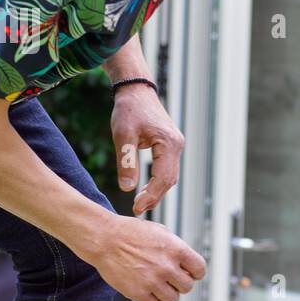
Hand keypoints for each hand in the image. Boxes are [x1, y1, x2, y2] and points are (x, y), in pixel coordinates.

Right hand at [85, 213, 206, 300]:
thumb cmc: (130, 233)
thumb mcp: (160, 232)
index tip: (187, 273)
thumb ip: (177, 248)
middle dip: (178, 283)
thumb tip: (188, 264)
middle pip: (187, 287)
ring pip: (173, 299)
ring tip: (155, 284)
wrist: (104, 238)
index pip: (200, 270)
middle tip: (167, 278)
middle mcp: (167, 266)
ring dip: (166, 294)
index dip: (194, 273)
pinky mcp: (137, 292)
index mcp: (176, 249)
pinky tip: (147, 293)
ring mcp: (153, 280)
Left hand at [111, 84, 183, 215]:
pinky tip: (145, 189)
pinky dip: (157, 181)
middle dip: (154, 197)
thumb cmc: (129, 110)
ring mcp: (175, 145)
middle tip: (137, 209)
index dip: (150, 195)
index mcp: (168, 143)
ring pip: (170, 176)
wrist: (136, 91)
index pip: (163, 177)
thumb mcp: (123, 135)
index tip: (136, 207)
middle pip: (170, 180)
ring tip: (139, 203)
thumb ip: (126, 162)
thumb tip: (127, 188)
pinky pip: (167, 168)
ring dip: (156, 191)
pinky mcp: (170, 145)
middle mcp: (177, 145)